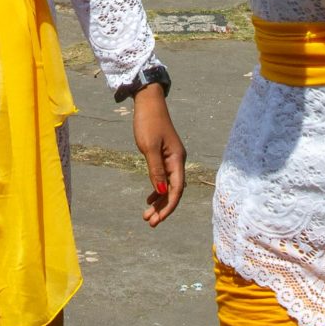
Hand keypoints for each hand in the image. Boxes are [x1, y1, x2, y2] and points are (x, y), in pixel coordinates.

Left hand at [132, 84, 185, 225]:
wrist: (148, 103)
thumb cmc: (148, 123)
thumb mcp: (149, 148)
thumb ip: (155, 170)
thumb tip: (160, 192)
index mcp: (177, 160)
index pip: (176, 190)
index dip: (168, 207)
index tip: (158, 219)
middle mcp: (177, 161)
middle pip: (173, 191)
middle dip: (162, 208)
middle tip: (149, 222)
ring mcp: (171, 159)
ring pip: (168, 186)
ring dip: (158, 201)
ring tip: (147, 215)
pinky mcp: (164, 156)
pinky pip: (163, 178)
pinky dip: (157, 190)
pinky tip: (149, 199)